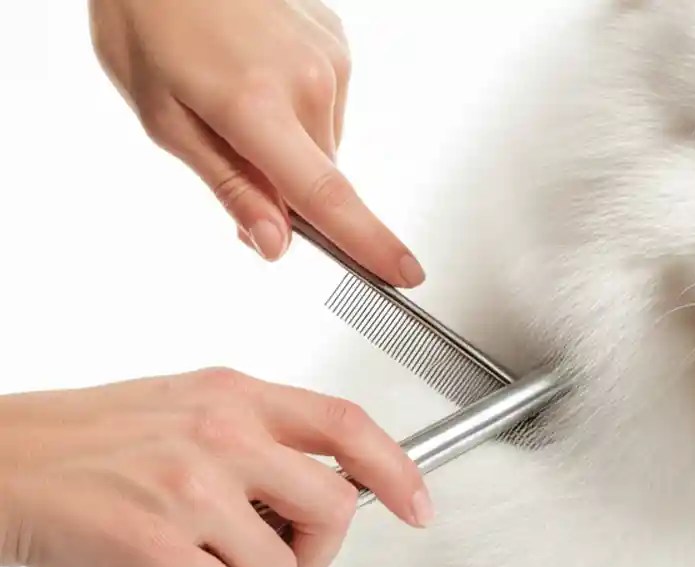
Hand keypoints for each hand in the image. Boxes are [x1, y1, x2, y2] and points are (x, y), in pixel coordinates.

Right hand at [0, 368, 430, 566]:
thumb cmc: (84, 444)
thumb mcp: (185, 410)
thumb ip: (256, 440)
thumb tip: (317, 490)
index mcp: (234, 395)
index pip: (347, 423)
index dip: (397, 468)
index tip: (418, 504)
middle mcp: (223, 433)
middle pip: (334, 507)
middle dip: (314, 551)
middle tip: (278, 556)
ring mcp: (193, 488)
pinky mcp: (157, 543)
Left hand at [88, 0, 424, 287]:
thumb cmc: (148, 21)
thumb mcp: (165, 120)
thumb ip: (231, 187)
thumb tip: (274, 243)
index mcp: (257, 106)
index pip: (326, 195)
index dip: (369, 242)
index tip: (404, 272)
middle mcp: (307, 81)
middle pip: (319, 174)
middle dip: (285, 186)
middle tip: (228, 149)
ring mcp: (329, 57)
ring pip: (324, 138)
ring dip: (289, 139)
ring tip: (237, 92)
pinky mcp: (337, 40)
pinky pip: (328, 100)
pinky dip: (298, 102)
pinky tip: (259, 69)